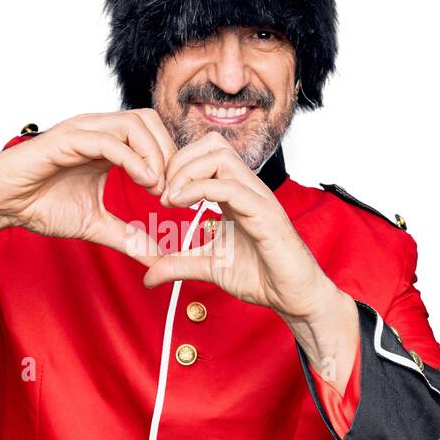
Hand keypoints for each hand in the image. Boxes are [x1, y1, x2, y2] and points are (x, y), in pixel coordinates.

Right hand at [0, 110, 175, 273]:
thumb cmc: (39, 204)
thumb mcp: (94, 224)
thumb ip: (127, 237)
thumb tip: (157, 259)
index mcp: (106, 145)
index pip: (152, 134)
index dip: (169, 160)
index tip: (174, 194)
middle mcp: (97, 131)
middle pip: (149, 120)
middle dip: (167, 152)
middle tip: (168, 189)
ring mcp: (82, 132)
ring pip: (133, 123)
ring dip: (153, 154)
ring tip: (155, 187)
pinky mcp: (66, 139)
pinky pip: (109, 141)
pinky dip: (132, 159)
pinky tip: (141, 181)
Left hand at [143, 132, 359, 385]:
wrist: (293, 296)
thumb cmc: (260, 275)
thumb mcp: (208, 267)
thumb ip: (178, 265)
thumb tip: (147, 276)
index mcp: (235, 193)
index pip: (205, 153)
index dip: (177, 165)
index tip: (159, 192)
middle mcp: (247, 188)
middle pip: (212, 144)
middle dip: (179, 160)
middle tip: (161, 191)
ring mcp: (257, 198)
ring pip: (221, 156)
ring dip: (187, 171)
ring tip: (170, 198)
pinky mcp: (265, 214)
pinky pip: (231, 187)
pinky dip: (200, 189)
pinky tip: (180, 204)